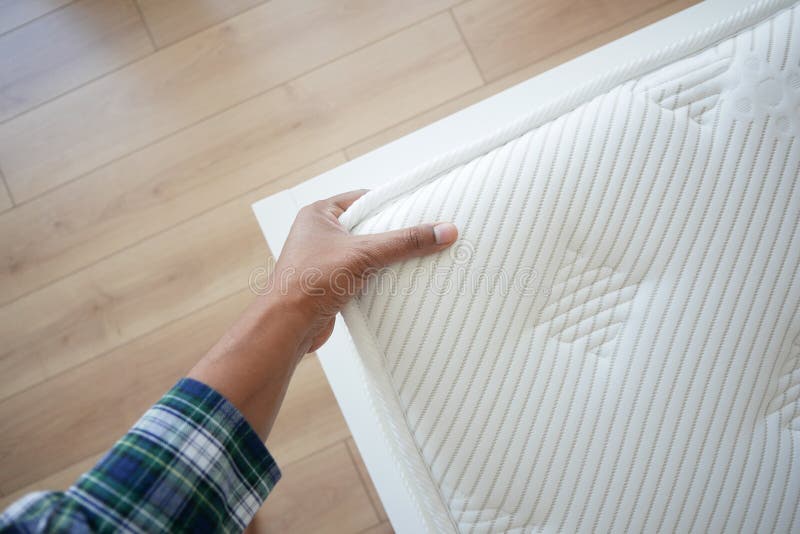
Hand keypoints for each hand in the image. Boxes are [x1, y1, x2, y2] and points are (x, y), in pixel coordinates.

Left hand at [270, 189, 457, 353]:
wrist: (287, 325)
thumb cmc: (310, 281)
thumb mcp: (364, 253)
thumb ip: (405, 241)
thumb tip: (444, 230)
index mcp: (320, 214)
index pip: (364, 199)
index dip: (392, 205)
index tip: (420, 210)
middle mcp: (320, 234)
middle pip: (369, 228)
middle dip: (394, 235)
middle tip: (424, 236)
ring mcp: (325, 260)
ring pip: (366, 254)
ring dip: (387, 260)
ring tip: (418, 258)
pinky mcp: (331, 284)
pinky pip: (362, 275)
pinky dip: (379, 279)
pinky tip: (399, 283)